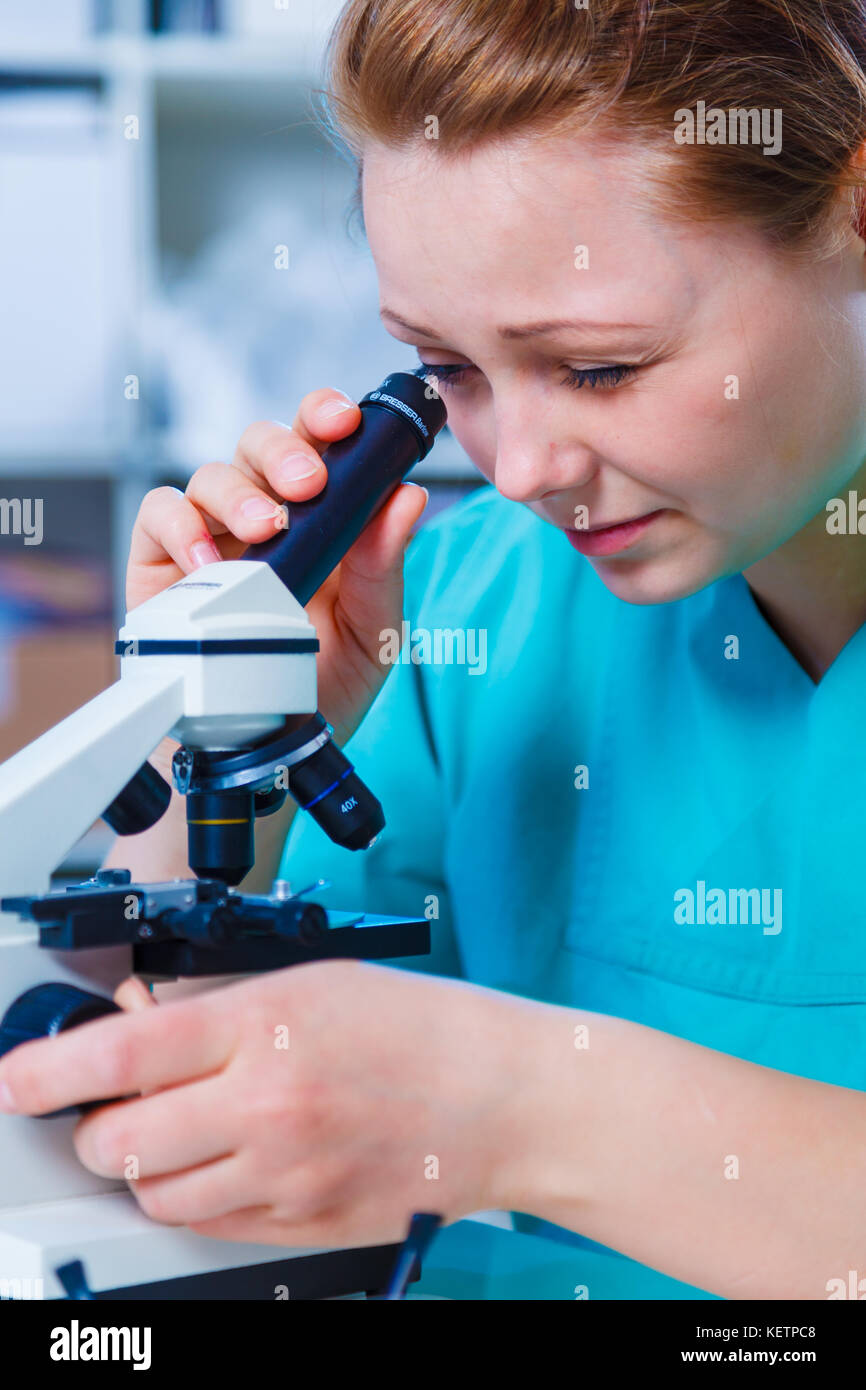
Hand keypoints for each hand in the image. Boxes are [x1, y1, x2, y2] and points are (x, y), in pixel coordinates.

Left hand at [0, 963, 541, 1247]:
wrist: (505, 1096)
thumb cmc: (422, 1027)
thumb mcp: (313, 980)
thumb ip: (218, 1006)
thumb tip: (142, 1020)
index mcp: (269, 1026)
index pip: (125, 1052)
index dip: (51, 1071)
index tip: (20, 1079)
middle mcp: (270, 1106)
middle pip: (123, 1142)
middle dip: (97, 1128)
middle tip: (111, 1107)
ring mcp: (287, 1175)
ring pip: (158, 1195)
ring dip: (145, 1167)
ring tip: (178, 1134)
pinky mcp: (305, 1226)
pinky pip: (210, 1228)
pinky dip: (197, 1199)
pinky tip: (228, 1163)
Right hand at [126, 390, 428, 745]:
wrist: (265, 752)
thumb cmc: (320, 687)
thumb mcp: (372, 633)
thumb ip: (384, 567)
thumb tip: (407, 497)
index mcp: (321, 519)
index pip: (320, 444)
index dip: (327, 417)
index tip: (346, 422)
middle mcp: (264, 517)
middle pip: (262, 443)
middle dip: (286, 449)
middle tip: (309, 484)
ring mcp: (211, 537)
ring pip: (213, 473)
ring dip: (240, 491)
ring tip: (265, 529)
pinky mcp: (161, 566)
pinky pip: (160, 514)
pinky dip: (181, 525)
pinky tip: (209, 562)